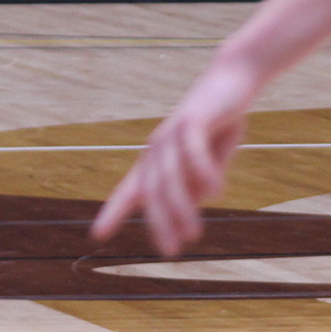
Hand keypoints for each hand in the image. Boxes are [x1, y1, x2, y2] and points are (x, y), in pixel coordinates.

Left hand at [90, 60, 259, 254]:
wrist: (233, 79)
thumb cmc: (219, 124)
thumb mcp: (209, 161)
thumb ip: (197, 182)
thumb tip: (189, 206)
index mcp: (157, 159)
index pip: (130, 189)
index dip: (114, 211)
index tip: (97, 234)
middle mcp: (158, 147)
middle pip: (151, 191)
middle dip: (159, 223)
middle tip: (170, 252)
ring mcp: (172, 132)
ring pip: (169, 176)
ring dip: (181, 208)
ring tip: (193, 233)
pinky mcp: (192, 119)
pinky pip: (193, 151)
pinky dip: (204, 171)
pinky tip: (217, 190)